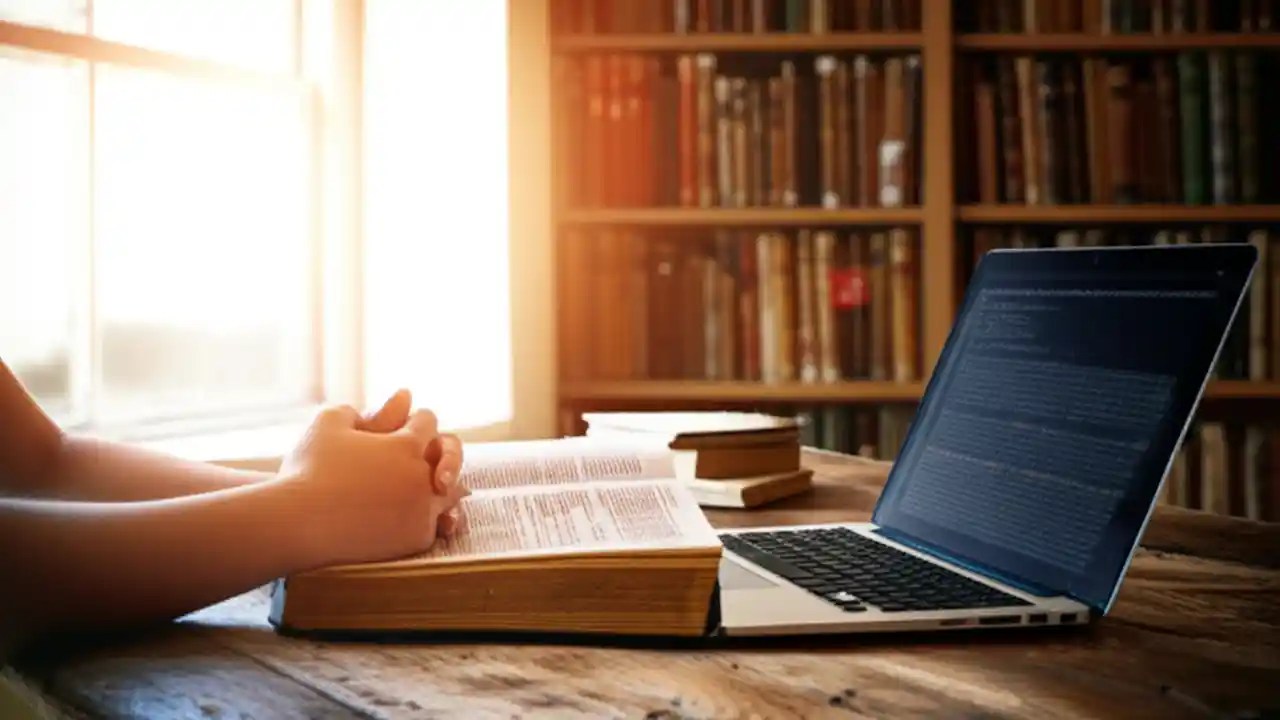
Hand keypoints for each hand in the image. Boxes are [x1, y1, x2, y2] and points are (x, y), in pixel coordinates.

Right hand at [278, 403, 468, 566]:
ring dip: (441, 489)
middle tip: (428, 457)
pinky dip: (428, 520)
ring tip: (432, 489)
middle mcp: (423, 475)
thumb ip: (367, 409)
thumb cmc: (309, 469)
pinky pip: (433, 526)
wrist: (297, 523)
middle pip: (447, 456)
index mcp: (407, 443)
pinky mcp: (417, 539)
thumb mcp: (329, 423)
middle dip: (441, 454)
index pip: (427, 422)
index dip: (416, 421)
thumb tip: (402, 397)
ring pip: (449, 494)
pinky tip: (414, 518)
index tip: (407, 426)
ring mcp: (423, 509)